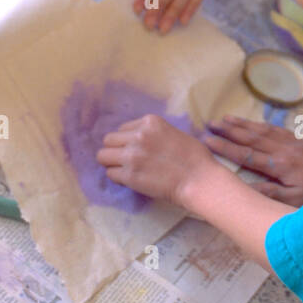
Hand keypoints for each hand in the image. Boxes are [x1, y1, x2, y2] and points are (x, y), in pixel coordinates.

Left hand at [97, 114, 215, 207]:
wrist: (199, 179)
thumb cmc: (194, 157)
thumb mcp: (173, 132)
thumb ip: (153, 133)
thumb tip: (138, 140)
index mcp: (150, 122)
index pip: (122, 129)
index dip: (128, 141)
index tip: (136, 150)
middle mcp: (138, 136)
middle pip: (108, 140)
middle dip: (115, 150)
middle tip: (126, 161)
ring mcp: (132, 156)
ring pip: (103, 156)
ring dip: (112, 163)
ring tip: (124, 170)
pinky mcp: (130, 176)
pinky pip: (110, 174)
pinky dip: (118, 178)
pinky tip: (130, 180)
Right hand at [202, 116, 302, 204]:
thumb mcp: (293, 202)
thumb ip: (269, 194)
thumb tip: (243, 188)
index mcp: (280, 166)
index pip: (246, 154)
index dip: (225, 147)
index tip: (207, 140)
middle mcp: (285, 150)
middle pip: (252, 137)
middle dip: (229, 130)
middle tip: (210, 123)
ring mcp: (294, 144)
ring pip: (263, 130)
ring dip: (243, 124)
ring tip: (225, 118)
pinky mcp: (302, 143)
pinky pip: (278, 130)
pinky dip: (262, 125)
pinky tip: (255, 123)